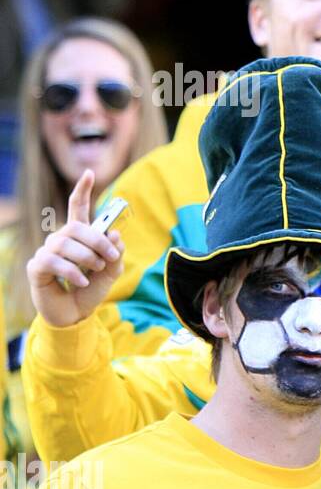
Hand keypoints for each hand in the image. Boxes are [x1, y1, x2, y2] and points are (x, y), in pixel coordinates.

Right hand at [27, 170, 123, 328]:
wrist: (76, 315)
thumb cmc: (92, 290)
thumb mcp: (111, 271)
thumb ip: (115, 254)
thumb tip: (114, 234)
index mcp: (79, 237)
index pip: (78, 208)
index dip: (83, 190)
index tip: (90, 173)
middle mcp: (61, 240)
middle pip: (76, 227)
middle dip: (97, 239)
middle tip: (110, 255)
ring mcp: (47, 252)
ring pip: (65, 243)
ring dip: (86, 257)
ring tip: (95, 270)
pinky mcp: (37, 267)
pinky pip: (54, 262)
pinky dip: (72, 272)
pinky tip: (82, 283)